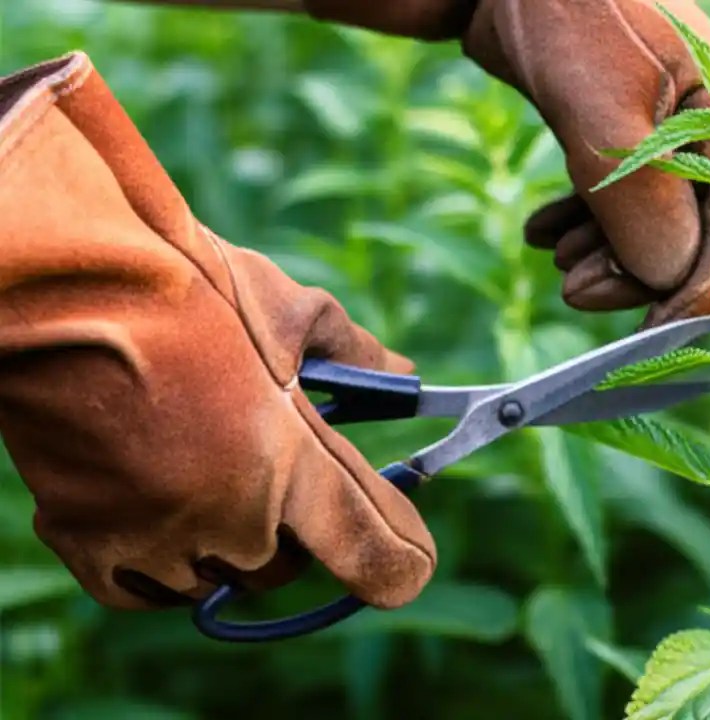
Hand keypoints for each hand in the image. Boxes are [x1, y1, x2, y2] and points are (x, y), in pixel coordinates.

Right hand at [0, 53, 435, 609]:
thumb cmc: (183, 287)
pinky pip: (143, 591)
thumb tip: (401, 369)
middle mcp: (232, 516)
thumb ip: (355, 353)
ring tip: (205, 476)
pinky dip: (158, 565)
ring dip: (222, 546)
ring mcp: (158, 536)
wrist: (66, 286)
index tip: (409, 563)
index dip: (400, 563)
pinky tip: (161, 518)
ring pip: (213, 579)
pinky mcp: (91, 542)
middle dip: (291, 533)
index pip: (372, 549)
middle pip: (285, 567)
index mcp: (293, 463)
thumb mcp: (289, 309)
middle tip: (273, 479)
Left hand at [305, 0, 709, 326]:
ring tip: (550, 252)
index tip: (642, 345)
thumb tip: (671, 282)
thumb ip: (643, 205)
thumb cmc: (564, 14)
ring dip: (601, 253)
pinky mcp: (629, 133)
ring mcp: (674, 131)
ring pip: (652, 225)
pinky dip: (583, 226)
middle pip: (693, 236)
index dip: (687, 295)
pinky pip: (620, 202)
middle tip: (573, 289)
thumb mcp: (602, 116)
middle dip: (633, 272)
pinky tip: (542, 232)